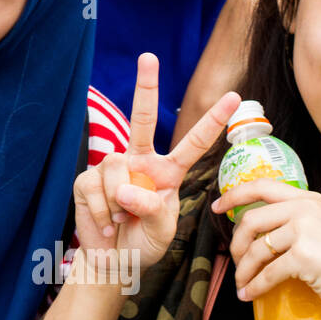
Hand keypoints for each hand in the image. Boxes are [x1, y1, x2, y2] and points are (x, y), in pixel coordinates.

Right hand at [72, 53, 240, 273]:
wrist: (112, 262)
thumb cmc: (144, 244)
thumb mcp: (162, 231)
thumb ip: (153, 207)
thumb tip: (125, 187)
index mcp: (167, 172)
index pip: (193, 144)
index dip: (212, 121)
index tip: (233, 96)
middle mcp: (140, 162)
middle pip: (143, 118)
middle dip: (145, 86)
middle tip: (148, 57)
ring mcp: (112, 168)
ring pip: (116, 168)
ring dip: (120, 203)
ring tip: (122, 221)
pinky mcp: (87, 180)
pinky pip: (96, 189)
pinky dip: (102, 213)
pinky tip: (106, 225)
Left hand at [215, 179, 320, 319]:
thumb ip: (298, 221)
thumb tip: (261, 231)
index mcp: (309, 199)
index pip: (261, 185)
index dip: (234, 195)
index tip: (217, 207)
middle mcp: (305, 209)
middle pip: (250, 220)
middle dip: (236, 244)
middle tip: (235, 261)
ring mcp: (305, 231)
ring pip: (256, 249)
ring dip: (243, 270)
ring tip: (242, 284)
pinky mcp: (304, 256)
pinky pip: (267, 273)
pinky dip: (254, 286)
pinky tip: (250, 295)